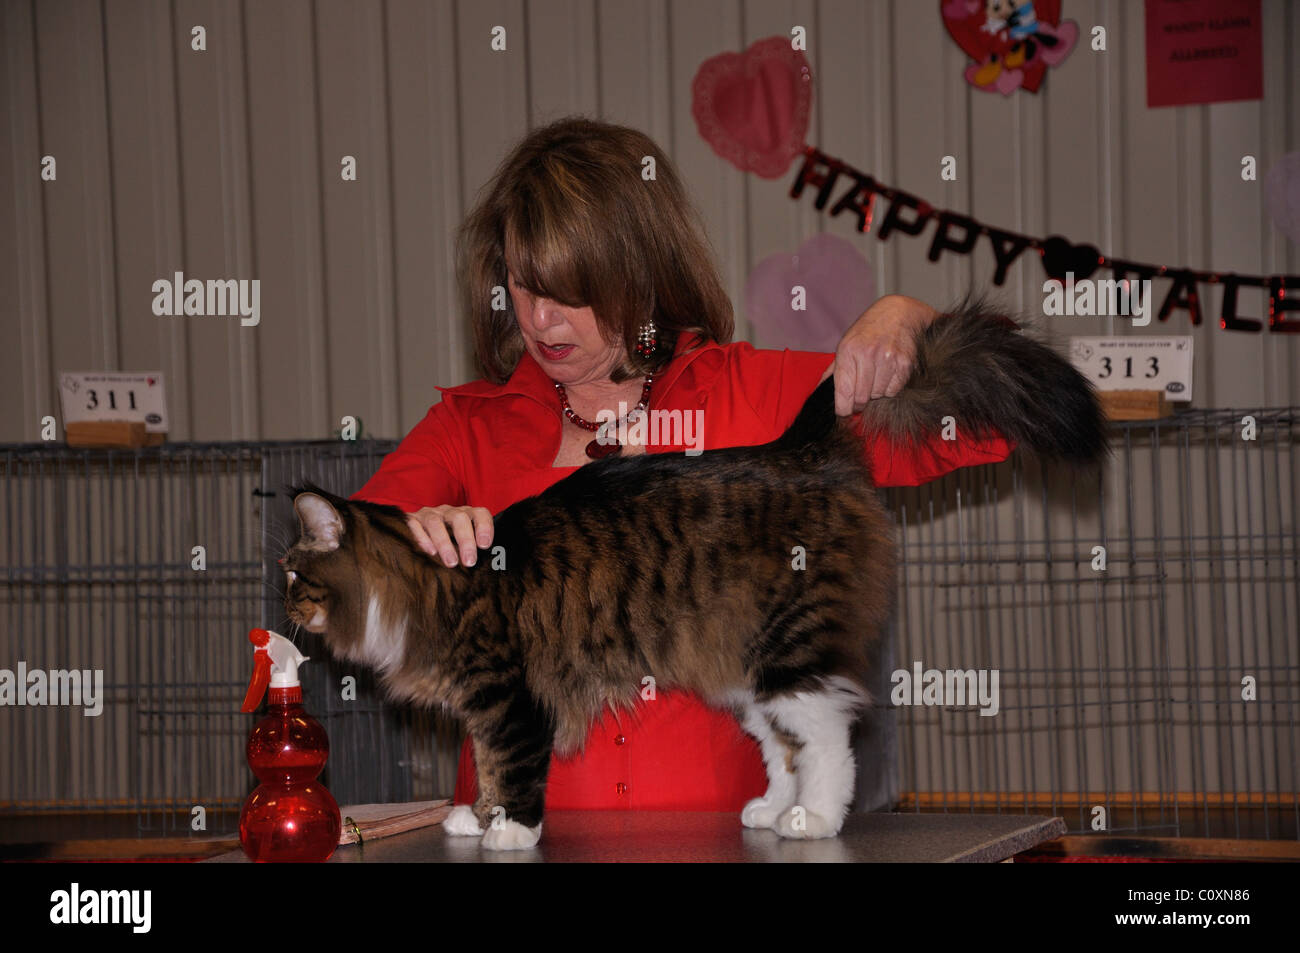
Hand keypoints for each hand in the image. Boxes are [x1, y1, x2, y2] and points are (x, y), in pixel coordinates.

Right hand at [406, 505, 493, 566]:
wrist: (416, 534)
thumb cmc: (448, 544)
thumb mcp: (462, 546)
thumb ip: (472, 552)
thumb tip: (483, 569)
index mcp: (466, 515)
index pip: (479, 514)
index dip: (484, 527)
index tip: (484, 546)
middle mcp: (448, 512)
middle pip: (459, 518)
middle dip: (465, 540)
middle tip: (469, 562)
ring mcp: (429, 514)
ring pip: (436, 523)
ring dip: (444, 543)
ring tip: (451, 562)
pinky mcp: (411, 520)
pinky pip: (415, 525)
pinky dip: (422, 539)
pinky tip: (430, 552)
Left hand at [819, 294, 938, 415]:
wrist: (899, 313)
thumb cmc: (868, 331)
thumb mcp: (846, 344)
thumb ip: (834, 371)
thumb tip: (820, 392)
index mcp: (848, 351)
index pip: (844, 392)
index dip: (843, 408)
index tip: (844, 412)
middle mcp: (867, 354)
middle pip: (861, 398)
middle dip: (859, 402)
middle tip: (861, 394)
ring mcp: (887, 359)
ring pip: (878, 395)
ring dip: (876, 392)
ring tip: (876, 375)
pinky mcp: (904, 364)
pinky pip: (894, 390)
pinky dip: (890, 387)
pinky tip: (888, 373)